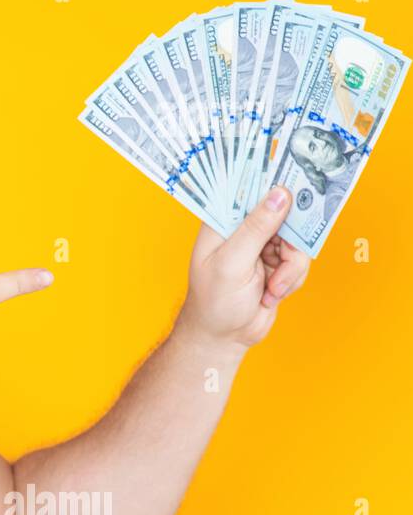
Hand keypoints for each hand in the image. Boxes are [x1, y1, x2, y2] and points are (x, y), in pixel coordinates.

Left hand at [177, 185, 311, 350]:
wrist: (225, 337)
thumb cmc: (214, 302)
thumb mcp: (232, 263)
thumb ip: (256, 228)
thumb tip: (279, 195)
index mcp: (222, 222)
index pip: (247, 188)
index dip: (271, 181)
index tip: (295, 177)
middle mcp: (242, 229)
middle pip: (282, 213)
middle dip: (289, 239)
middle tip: (283, 255)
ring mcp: (262, 246)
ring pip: (297, 240)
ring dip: (290, 267)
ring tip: (271, 287)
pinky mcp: (278, 263)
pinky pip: (300, 260)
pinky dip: (293, 279)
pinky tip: (273, 293)